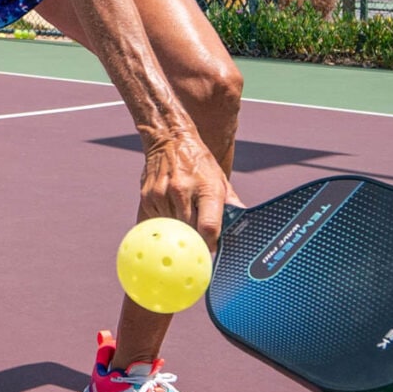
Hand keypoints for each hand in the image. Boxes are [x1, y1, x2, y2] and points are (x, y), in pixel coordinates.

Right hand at [139, 130, 242, 251]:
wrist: (170, 140)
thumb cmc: (198, 163)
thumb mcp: (220, 179)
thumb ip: (231, 204)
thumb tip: (245, 224)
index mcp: (206, 188)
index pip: (209, 227)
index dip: (211, 244)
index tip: (211, 250)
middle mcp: (182, 191)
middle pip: (189, 232)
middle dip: (194, 239)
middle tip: (197, 242)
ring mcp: (162, 195)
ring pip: (171, 230)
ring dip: (178, 232)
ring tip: (183, 222)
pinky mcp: (147, 199)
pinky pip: (157, 224)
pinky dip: (164, 225)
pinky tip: (169, 217)